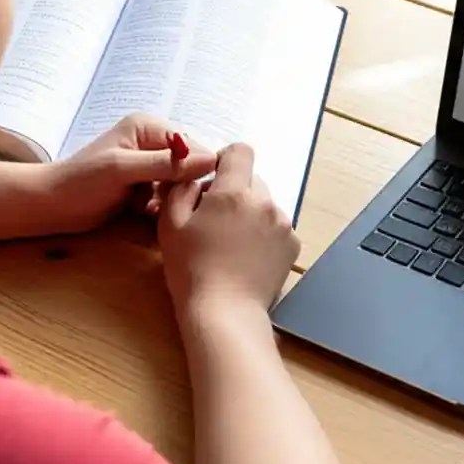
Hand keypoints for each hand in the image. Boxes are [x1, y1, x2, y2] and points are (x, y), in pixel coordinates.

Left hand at [47, 114, 217, 232]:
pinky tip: (142, 213)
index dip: (195, 171)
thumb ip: (165, 164)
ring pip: (181, 184)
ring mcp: (151, 163)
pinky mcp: (147, 183)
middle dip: (179, 187)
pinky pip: (169, 196)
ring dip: (169, 200)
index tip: (184, 194)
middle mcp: (154, 141)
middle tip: (158, 202)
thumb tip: (209, 161)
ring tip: (145, 208)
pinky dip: (160, 207)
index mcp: (149, 126)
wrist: (52, 205)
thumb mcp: (123, 170)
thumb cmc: (81, 182)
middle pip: (190, 166)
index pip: (193, 146)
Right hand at [159, 144, 300, 314]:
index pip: (240, 152)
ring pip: (265, 205)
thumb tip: (196, 177)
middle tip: (216, 221)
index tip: (214, 181)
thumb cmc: (191, 269)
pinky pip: (277, 228)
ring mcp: (283, 224)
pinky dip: (264, 235)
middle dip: (235, 192)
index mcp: (234, 192)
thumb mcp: (171, 224)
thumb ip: (181, 189)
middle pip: (252, 180)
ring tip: (232, 244)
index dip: (225, 161)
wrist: (225, 311)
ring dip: (250, 214)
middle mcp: (264, 202)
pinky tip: (248, 256)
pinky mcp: (293, 244)